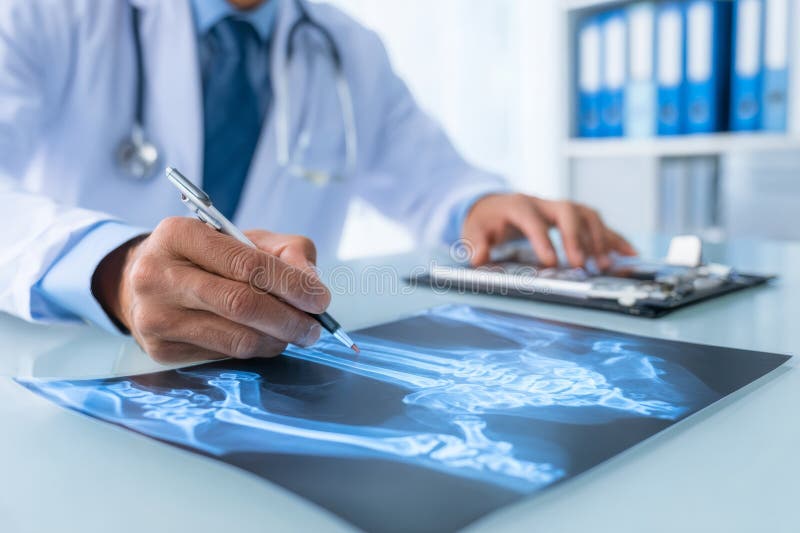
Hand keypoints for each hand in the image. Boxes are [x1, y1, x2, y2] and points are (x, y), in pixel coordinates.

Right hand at [92, 217, 329, 363]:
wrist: (152, 281)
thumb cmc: (210, 257)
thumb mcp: (246, 238)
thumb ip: (288, 252)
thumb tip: (312, 285)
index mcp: (178, 234)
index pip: (247, 264)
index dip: (291, 284)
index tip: (320, 299)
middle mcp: (157, 275)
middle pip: (241, 304)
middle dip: (289, 320)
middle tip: (315, 328)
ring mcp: (155, 316)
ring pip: (235, 339)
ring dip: (277, 340)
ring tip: (295, 334)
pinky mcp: (159, 349)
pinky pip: (222, 356)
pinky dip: (254, 351)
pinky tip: (263, 339)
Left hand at [462, 194, 635, 268]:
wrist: (494, 206)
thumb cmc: (486, 222)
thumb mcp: (472, 231)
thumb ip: (474, 245)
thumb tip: (478, 258)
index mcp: (517, 205)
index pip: (531, 218)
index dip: (541, 238)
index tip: (550, 261)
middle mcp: (543, 203)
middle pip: (567, 211)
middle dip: (575, 237)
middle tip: (580, 264)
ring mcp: (561, 208)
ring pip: (587, 215)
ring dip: (598, 239)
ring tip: (603, 265)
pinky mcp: (573, 218)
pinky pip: (599, 224)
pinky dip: (615, 238)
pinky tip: (630, 254)